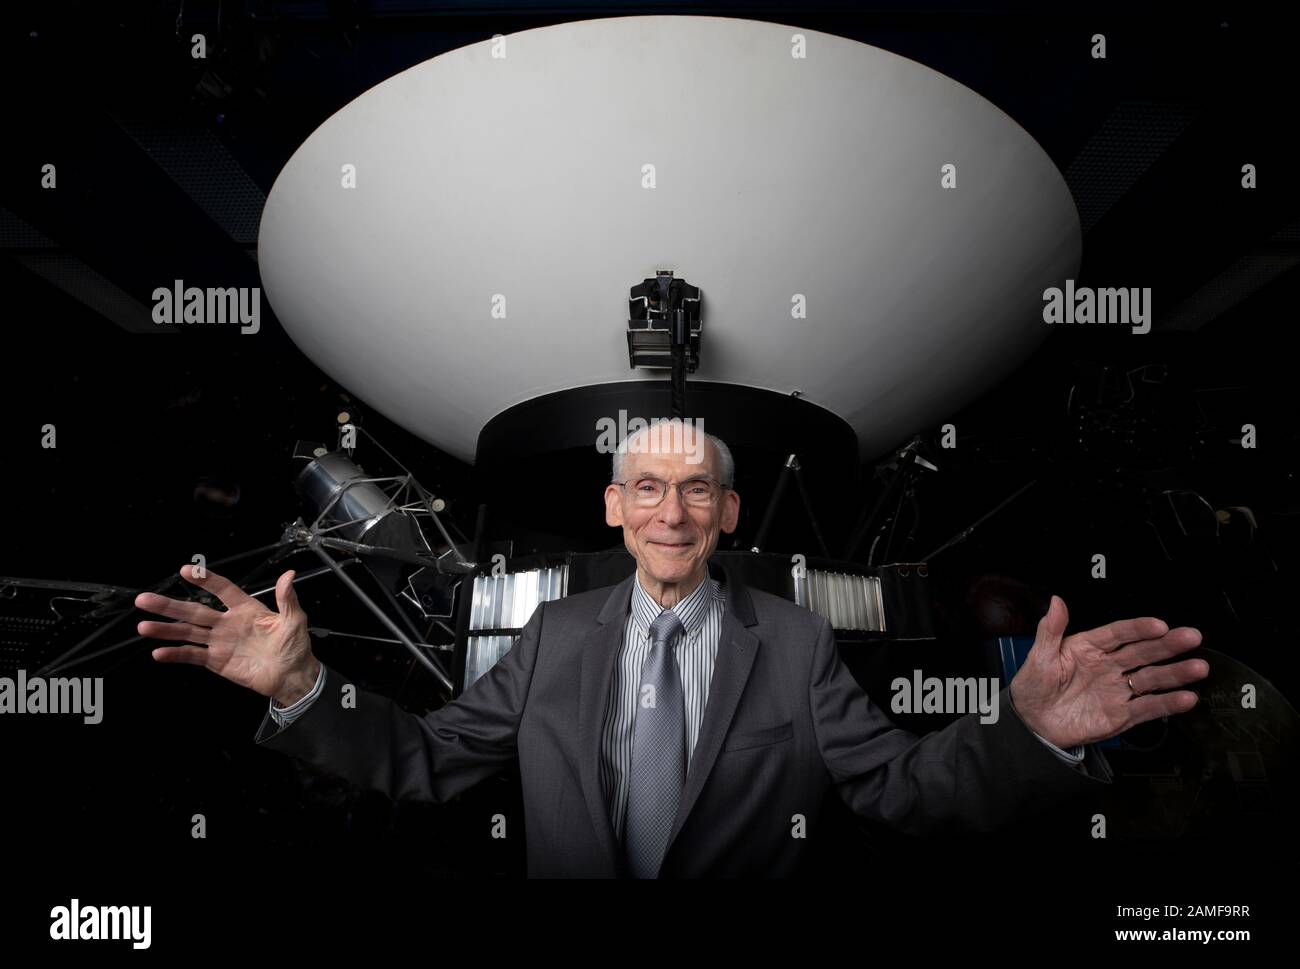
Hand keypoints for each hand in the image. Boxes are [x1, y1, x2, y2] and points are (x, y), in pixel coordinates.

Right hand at [135, 565, 318, 703]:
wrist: (292, 676)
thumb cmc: (295, 646)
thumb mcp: (294, 619)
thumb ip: (287, 598)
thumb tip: (289, 575)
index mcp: (245, 608)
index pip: (221, 590)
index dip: (205, 580)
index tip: (186, 570)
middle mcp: (227, 623)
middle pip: (194, 611)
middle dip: (169, 605)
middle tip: (144, 599)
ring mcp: (219, 642)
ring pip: (188, 633)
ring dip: (165, 630)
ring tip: (143, 626)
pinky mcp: (216, 661)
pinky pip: (193, 656)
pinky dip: (176, 655)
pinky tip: (158, 653)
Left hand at [1009, 595, 1208, 748]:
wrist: (1031, 724)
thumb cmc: (1033, 687)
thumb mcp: (1039, 656)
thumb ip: (1050, 629)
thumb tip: (1057, 602)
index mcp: (1089, 648)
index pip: (1118, 634)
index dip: (1139, 629)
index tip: (1158, 625)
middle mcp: (1108, 667)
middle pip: (1143, 653)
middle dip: (1168, 645)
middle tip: (1190, 637)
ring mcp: (1117, 690)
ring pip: (1151, 679)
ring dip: (1176, 673)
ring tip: (1197, 667)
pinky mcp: (1121, 715)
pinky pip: (1147, 708)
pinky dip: (1167, 704)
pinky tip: (1185, 698)